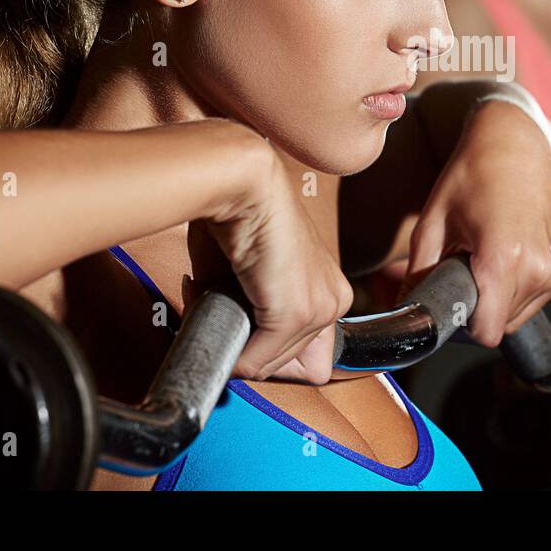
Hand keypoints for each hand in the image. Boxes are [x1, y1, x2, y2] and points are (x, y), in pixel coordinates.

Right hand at [188, 140, 352, 383]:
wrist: (242, 183)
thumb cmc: (240, 214)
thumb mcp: (250, 276)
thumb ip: (249, 314)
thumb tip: (227, 347)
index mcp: (329, 288)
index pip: (309, 356)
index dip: (265, 351)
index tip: (238, 332)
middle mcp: (336, 299)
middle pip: (294, 368)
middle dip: (250, 353)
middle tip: (222, 319)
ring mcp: (320, 308)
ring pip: (272, 366)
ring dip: (236, 348)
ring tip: (214, 304)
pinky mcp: (296, 313)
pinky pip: (256, 361)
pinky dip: (230, 352)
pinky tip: (214, 315)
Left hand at [401, 100, 550, 346]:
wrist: (517, 144)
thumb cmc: (474, 172)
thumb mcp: (434, 221)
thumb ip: (419, 273)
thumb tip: (408, 309)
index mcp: (504, 258)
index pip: (486, 332)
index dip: (461, 325)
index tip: (450, 301)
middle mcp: (537, 268)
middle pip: (498, 326)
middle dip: (476, 307)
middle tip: (464, 266)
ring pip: (515, 316)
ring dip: (494, 298)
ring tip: (483, 256)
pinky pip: (531, 300)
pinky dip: (512, 289)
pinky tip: (502, 255)